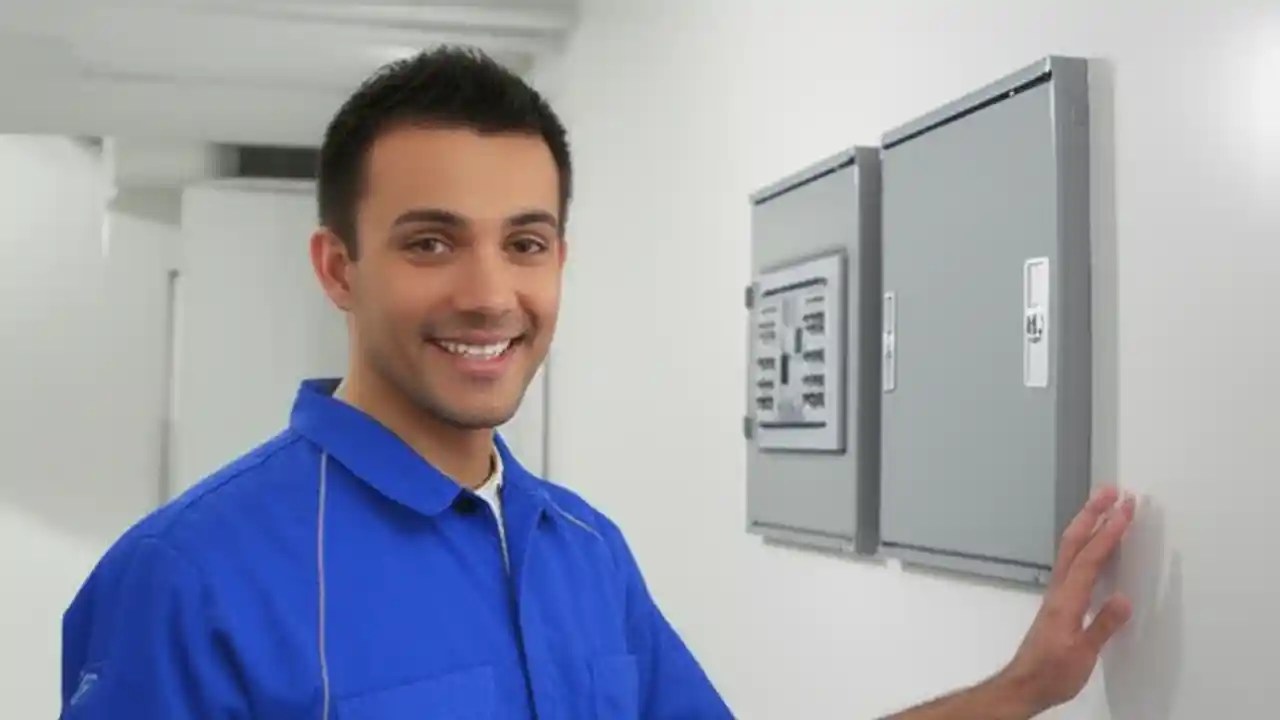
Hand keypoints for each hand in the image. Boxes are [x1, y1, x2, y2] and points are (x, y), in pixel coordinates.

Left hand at [996, 486, 1136, 713]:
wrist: (1024, 684)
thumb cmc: (1051, 672)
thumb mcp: (1082, 654)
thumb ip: (1103, 626)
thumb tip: (1123, 599)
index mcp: (1067, 600)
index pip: (1089, 558)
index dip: (1108, 532)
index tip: (1125, 509)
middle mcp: (1059, 590)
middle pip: (1074, 542)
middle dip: (1093, 513)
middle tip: (1111, 490)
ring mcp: (1058, 593)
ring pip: (1071, 549)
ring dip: (1087, 524)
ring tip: (1104, 504)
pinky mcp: (1059, 601)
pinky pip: (1072, 562)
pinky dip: (1085, 544)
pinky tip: (1095, 543)